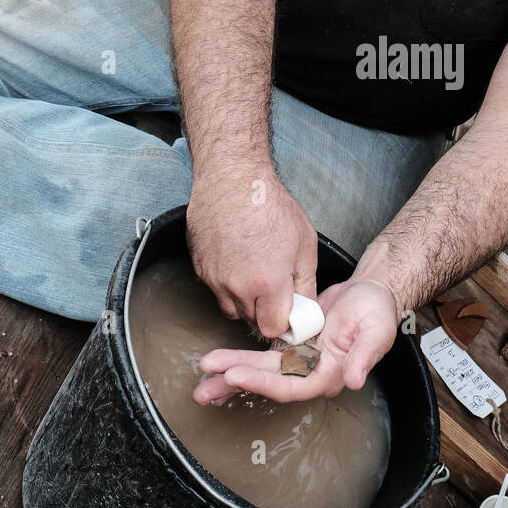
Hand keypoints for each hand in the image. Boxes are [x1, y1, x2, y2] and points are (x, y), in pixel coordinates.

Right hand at [185, 165, 317, 338]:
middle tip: (274, 288)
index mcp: (268, 283)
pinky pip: (216, 290)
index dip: (283, 323)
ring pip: (232, 308)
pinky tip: (238, 260)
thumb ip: (306, 282)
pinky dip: (227, 283)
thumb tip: (307, 308)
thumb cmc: (270, 205)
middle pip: (251, 321)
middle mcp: (237, 287)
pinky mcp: (200, 269)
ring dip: (245, 300)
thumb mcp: (304, 243)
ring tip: (255, 273)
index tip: (288, 314)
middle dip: (265, 311)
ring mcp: (215, 279)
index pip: (273, 328)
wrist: (233, 179)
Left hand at [192, 276, 399, 404]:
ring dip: (230, 372)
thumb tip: (354, 381)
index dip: (263, 383)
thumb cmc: (377, 312)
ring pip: (259, 369)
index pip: (292, 386)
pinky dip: (239, 359)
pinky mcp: (289, 346)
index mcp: (330, 374)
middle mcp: (310, 372)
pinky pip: (260, 356)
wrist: (370, 294)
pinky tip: (217, 363)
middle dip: (235, 383)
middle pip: (267, 382)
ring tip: (202, 373)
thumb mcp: (376, 331)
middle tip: (204, 386)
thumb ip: (365, 356)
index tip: (236, 374)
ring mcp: (297, 359)